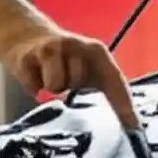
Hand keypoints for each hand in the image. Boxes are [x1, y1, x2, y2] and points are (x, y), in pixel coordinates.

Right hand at [2, 29, 139, 129]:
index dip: (122, 103)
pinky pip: (34, 87)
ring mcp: (49, 48)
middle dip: (71, 84)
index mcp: (95, 50)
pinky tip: (35, 73)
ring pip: (55, 84)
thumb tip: (130, 120)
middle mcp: (74, 44)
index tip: (131, 124)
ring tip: (50, 74)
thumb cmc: (63, 58)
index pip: (113, 78)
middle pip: (78, 81)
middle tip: (65, 75)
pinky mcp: (26, 56)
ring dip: (52, 86)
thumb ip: (110, 89)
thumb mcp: (89, 66)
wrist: (26, 34)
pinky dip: (33, 86)